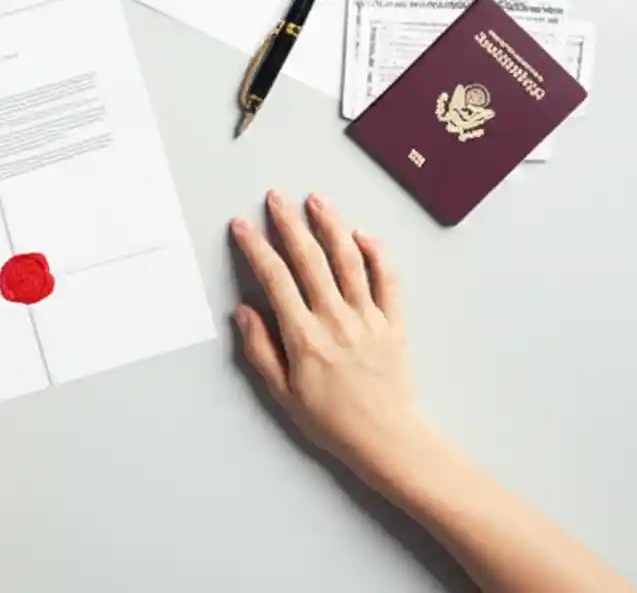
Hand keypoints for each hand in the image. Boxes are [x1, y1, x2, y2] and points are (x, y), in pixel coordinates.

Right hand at [231, 191, 429, 489]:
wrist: (386, 439)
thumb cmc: (331, 421)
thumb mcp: (282, 394)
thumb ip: (261, 350)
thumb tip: (243, 312)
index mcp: (304, 337)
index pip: (275, 279)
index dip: (255, 248)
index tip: (242, 226)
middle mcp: (335, 319)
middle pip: (309, 259)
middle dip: (288, 223)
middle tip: (275, 198)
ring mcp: (368, 317)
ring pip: (348, 260)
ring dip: (331, 225)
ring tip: (316, 200)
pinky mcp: (394, 322)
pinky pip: (387, 279)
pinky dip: (376, 252)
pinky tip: (363, 234)